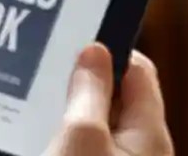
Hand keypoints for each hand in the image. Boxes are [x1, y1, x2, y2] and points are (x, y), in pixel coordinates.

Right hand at [45, 44, 173, 155]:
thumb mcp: (82, 137)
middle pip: (117, 100)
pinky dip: (68, 141)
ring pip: (99, 129)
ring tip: (36, 111)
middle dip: (83, 84)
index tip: (74, 42)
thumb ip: (91, 91)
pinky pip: (87, 150)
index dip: (109, 50)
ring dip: (70, 116)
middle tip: (46, 79)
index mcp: (151, 135)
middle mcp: (143, 152)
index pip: (139, 70)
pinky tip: (42, 140)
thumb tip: (96, 52)